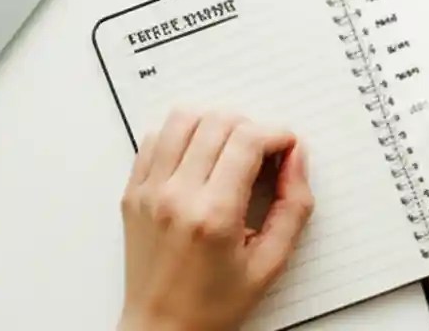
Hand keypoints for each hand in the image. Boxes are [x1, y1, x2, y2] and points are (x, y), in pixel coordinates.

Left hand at [119, 111, 314, 330]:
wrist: (162, 330)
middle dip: (249, 126)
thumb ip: (294, 206)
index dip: (276, 134)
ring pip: (182, 119)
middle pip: (217, 121)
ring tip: (228, 149)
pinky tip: (197, 158)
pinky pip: (154, 139)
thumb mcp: (271, 263)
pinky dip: (181, 137)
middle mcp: (176, 197)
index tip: (285, 147)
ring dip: (213, 124)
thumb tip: (296, 157)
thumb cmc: (214, 304)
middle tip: (261, 152)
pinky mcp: (132, 192)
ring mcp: (149, 192)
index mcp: (214, 215)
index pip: (247, 140)